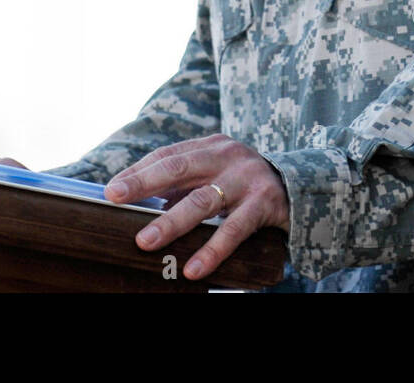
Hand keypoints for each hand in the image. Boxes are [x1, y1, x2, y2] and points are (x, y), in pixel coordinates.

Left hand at [104, 135, 288, 280]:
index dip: (138, 171)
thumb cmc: (245, 186)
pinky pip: (233, 230)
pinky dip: (212, 250)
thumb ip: (186, 186)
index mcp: (209, 147)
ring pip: (202, 200)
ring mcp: (245, 178)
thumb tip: (142, 207)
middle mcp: (226, 156)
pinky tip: (194, 268)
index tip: (112, 189)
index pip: (167, 156)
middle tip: (116, 198)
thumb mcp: (217, 175)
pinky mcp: (263, 204)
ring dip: (171, 222)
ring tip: (146, 242)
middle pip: (178, 167)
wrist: (301, 188)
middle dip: (144, 183)